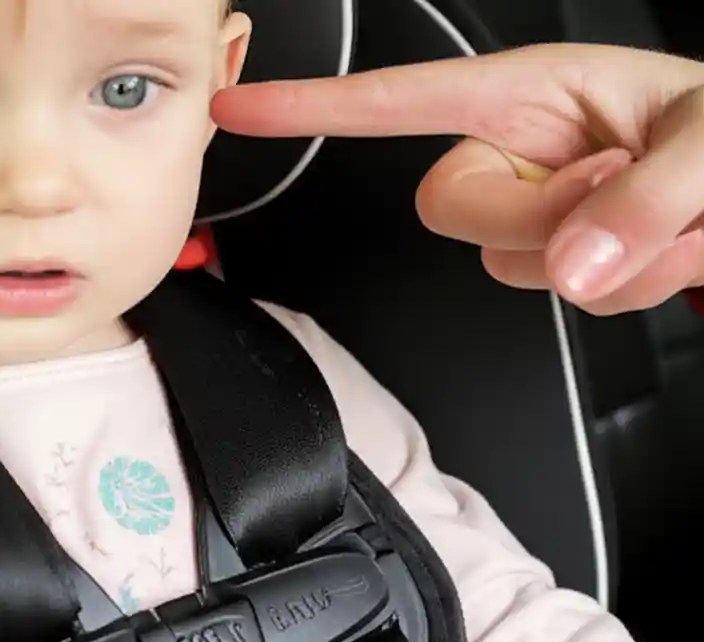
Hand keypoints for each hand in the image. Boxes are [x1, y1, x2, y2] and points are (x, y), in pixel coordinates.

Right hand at [210, 43, 703, 314]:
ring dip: (605, 257)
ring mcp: (539, 207)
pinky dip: (625, 285)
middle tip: (618, 199)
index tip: (237, 105)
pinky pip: (559, 295)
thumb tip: (572, 265)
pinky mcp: (563, 255)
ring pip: (508, 261)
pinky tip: (664, 248)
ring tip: (672, 217)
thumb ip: (643, 201)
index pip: (395, 101)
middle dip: (535, 218)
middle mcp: (522, 147)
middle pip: (448, 206)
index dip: (310, 105)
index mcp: (532, 89)